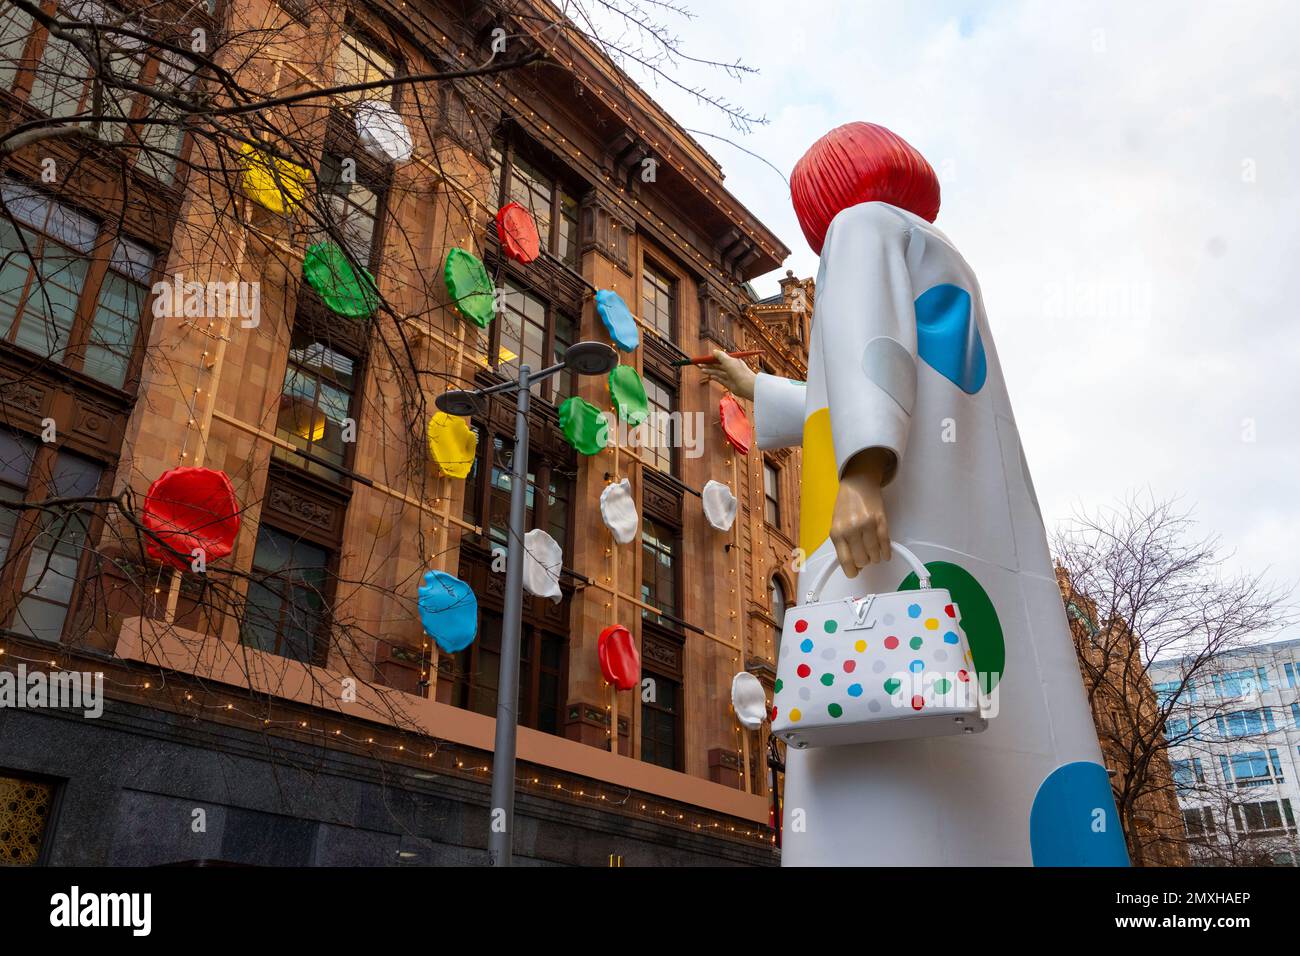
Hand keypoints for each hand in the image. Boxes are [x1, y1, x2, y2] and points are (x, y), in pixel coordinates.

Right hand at [699, 349, 755, 399]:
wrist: (746, 385)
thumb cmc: (739, 372)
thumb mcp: (728, 361)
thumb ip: (720, 356)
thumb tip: (714, 351)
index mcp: (732, 361)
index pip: (720, 358)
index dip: (711, 358)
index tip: (703, 358)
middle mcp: (731, 368)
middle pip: (718, 365)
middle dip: (708, 364)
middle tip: (699, 364)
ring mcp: (730, 376)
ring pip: (718, 372)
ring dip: (710, 370)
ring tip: (701, 369)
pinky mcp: (729, 384)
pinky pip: (720, 379)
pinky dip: (714, 377)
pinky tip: (709, 376)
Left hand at [830, 448, 894, 578]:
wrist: (858, 483)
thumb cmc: (845, 505)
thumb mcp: (836, 524)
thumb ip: (842, 543)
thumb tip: (853, 564)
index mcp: (837, 533)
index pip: (845, 561)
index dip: (852, 571)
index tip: (855, 571)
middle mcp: (851, 530)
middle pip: (862, 560)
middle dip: (864, 562)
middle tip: (865, 557)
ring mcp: (867, 526)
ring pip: (875, 555)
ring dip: (875, 557)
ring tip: (874, 552)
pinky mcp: (881, 521)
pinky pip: (885, 545)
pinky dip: (886, 553)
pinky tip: (884, 553)